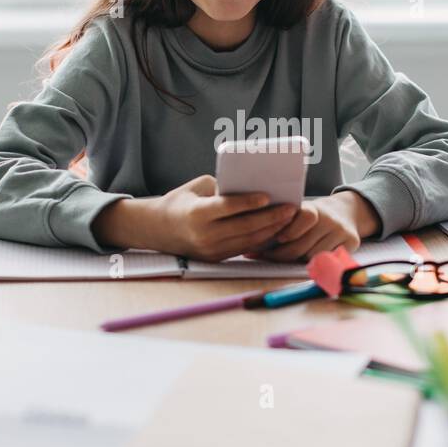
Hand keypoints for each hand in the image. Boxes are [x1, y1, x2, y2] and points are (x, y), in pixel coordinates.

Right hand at [92, 175, 295, 261]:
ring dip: (271, 230)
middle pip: (244, 227)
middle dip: (271, 217)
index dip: (249, 202)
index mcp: (196, 214)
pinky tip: (275, 230)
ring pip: (248, 240)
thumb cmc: (180, 201)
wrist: (157, 230)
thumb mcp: (197, 188)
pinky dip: (261, 240)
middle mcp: (204, 235)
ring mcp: (210, 250)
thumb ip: (223, 188)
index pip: (228, 208)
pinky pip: (243, 248)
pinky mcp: (215, 259)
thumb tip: (252, 188)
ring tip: (288, 219)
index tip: (268, 196)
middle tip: (290, 208)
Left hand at [249, 191, 379, 262]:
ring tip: (279, 258)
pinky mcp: (351, 243)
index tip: (276, 239)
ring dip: (294, 260)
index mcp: (315, 208)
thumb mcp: (301, 212)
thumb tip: (253, 240)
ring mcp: (341, 232)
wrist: (346, 213)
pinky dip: (312, 262)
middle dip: (280, 253)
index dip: (290, 230)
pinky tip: (299, 261)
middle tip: (261, 256)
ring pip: (311, 255)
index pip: (305, 218)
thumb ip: (285, 222)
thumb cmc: (314, 217)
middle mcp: (330, 219)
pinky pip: (325, 260)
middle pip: (302, 245)